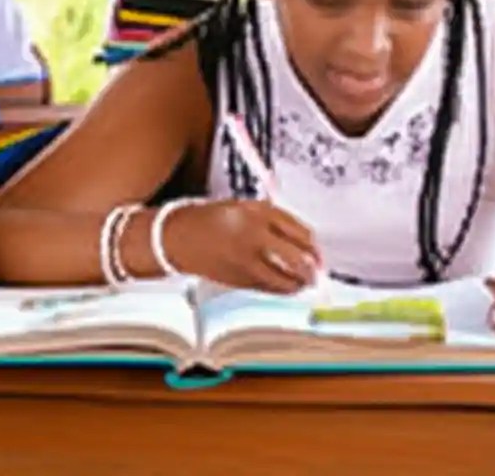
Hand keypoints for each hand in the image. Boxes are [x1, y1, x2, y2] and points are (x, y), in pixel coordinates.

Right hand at [161, 200, 320, 293]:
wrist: (177, 238)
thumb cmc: (210, 219)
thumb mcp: (244, 207)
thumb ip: (273, 220)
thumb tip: (303, 241)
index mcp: (257, 214)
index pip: (299, 232)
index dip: (313, 244)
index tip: (317, 250)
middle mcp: (254, 237)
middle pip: (297, 258)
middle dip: (312, 267)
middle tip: (317, 270)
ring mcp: (247, 261)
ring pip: (285, 279)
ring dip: (300, 282)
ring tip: (304, 281)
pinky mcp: (239, 280)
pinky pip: (269, 287)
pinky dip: (281, 288)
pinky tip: (285, 285)